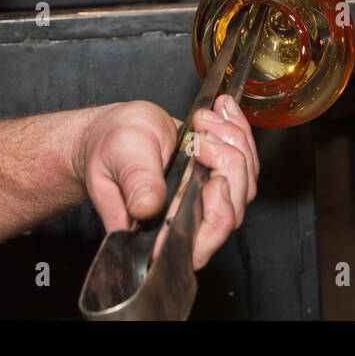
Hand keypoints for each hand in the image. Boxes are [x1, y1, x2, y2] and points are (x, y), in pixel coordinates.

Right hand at [75, 95, 259, 269]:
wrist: (113, 131)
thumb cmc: (110, 148)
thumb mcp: (121, 156)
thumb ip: (136, 181)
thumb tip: (146, 207)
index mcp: (158, 230)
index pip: (201, 244)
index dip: (218, 216)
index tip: (215, 180)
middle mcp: (186, 221)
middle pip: (233, 210)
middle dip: (228, 164)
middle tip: (201, 135)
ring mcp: (204, 202)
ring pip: (244, 184)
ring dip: (234, 142)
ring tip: (205, 117)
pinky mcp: (216, 179)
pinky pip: (245, 162)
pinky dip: (239, 132)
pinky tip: (224, 110)